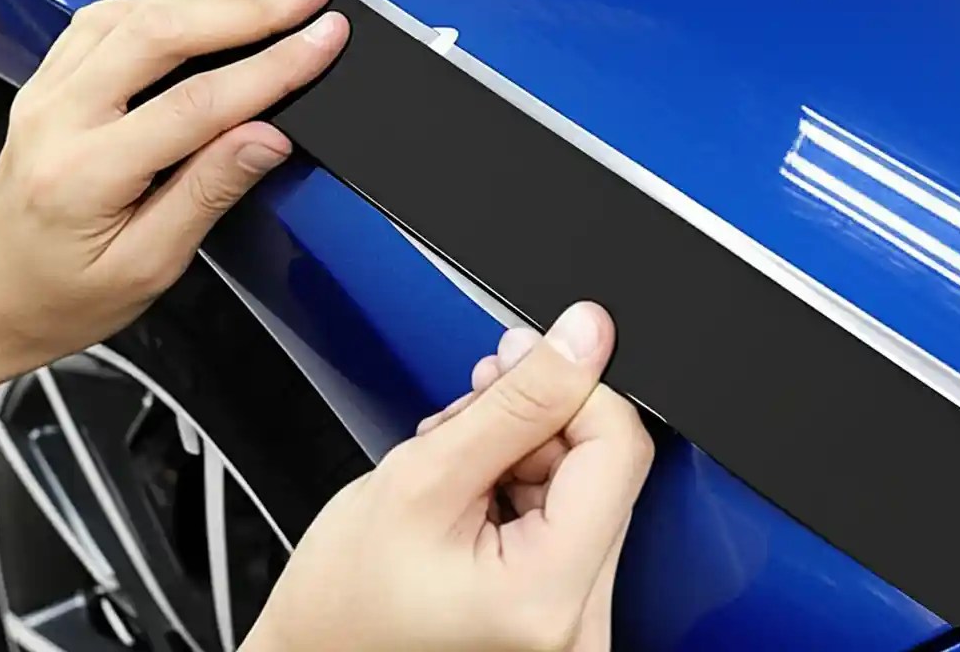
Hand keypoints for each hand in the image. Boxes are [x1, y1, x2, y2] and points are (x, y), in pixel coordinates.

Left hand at [0, 0, 346, 370]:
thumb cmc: (65, 297)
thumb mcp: (150, 266)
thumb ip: (208, 193)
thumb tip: (268, 140)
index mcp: (86, 174)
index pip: (198, 102)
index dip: (271, 68)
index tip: (321, 41)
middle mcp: (57, 119)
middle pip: (161, 35)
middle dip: (246, 12)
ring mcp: (45, 95)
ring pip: (130, 14)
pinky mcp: (46, 86)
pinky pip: (103, 21)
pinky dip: (160, 0)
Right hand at [243, 302, 654, 651]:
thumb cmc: (341, 606)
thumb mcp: (421, 477)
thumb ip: (515, 402)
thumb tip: (584, 337)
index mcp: (548, 593)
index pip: (619, 449)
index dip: (573, 391)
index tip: (522, 368)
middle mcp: (580, 621)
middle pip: (603, 471)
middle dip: (537, 425)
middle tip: (465, 420)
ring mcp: (574, 625)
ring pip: (584, 491)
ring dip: (523, 455)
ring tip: (453, 470)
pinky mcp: (559, 617)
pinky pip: (567, 526)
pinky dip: (522, 494)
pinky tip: (471, 496)